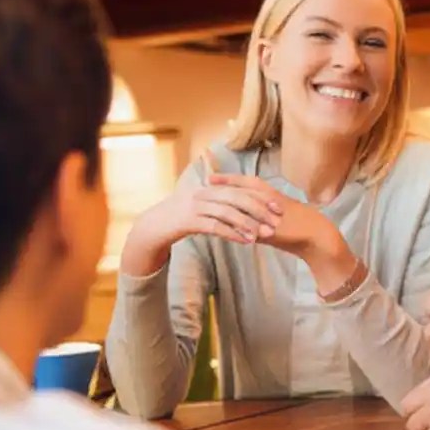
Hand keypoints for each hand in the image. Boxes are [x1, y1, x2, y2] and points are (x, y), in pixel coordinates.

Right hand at [120, 167, 283, 276]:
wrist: (152, 227)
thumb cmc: (180, 218)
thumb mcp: (200, 205)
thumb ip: (219, 203)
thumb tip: (243, 205)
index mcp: (209, 187)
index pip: (240, 188)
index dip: (260, 196)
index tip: (278, 206)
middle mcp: (203, 193)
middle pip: (237, 197)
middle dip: (259, 209)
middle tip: (276, 221)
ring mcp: (194, 206)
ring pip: (227, 212)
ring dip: (248, 224)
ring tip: (264, 235)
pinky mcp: (188, 221)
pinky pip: (215, 226)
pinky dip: (232, 233)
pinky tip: (245, 241)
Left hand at [206, 174, 338, 257]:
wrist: (317, 237)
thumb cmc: (298, 229)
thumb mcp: (275, 220)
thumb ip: (258, 218)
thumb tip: (238, 221)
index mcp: (273, 196)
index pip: (249, 183)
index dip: (230, 179)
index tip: (212, 177)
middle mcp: (272, 200)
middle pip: (245, 189)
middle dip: (225, 185)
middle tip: (206, 182)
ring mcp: (274, 212)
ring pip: (249, 201)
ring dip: (230, 199)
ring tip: (212, 200)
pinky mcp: (276, 225)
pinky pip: (254, 221)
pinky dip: (240, 220)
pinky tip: (225, 222)